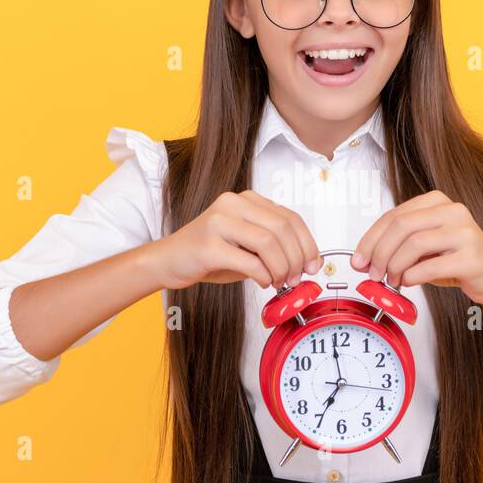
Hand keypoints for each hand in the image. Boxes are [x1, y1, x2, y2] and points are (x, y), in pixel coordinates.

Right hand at [147, 190, 321, 290]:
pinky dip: (263, 275)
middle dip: (296, 258)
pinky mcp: (209, 245)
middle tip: (297, 277)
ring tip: (279, 281)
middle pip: (282, 228)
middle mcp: (233, 204)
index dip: (307, 243)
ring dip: (281, 268)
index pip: (290, 217)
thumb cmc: (210, 254)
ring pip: (268, 242)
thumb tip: (308, 263)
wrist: (168, 260)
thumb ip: (275, 246)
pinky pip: (249, 261)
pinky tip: (263, 282)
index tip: (314, 265)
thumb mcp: (247, 245)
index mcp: (246, 200)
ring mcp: (219, 222)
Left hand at [350, 190, 482, 304]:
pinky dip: (412, 277)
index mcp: (437, 202)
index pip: (394, 215)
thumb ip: (399, 245)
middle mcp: (452, 211)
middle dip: (379, 252)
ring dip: (395, 266)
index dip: (370, 239)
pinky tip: (409, 281)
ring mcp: (464, 233)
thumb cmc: (458, 259)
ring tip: (392, 279)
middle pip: (401, 226)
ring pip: (414, 244)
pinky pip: (431, 266)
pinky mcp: (472, 257)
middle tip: (372, 273)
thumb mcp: (426, 245)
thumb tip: (366, 259)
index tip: (358, 259)